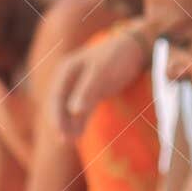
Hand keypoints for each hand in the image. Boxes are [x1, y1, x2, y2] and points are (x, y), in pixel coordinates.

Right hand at [50, 26, 146, 140]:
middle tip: (64, 141)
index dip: (57, 116)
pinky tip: (79, 134)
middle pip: (59, 104)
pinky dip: (79, 121)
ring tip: (71, 141)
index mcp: (67, 69)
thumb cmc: (117, 57)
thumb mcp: (101, 72)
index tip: (61, 133)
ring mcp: (79, 84)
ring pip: (69, 108)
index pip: (56, 97)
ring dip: (69, 124)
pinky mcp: (91, 91)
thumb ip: (87, 90)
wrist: (135, 48)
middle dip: (60, 123)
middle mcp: (69, 77)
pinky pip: (81, 109)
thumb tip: (73, 111)